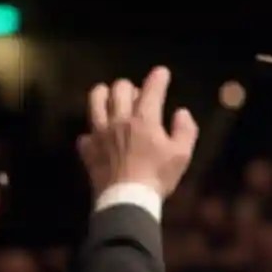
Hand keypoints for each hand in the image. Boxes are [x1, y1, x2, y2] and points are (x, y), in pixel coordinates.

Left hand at [78, 66, 197, 199]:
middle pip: (119, 89)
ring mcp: (100, 133)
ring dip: (102, 94)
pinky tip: (98, 136)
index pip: (151, 90)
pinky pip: (86, 134)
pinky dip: (92, 132)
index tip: (162, 72)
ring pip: (95, 102)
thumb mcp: (182, 155)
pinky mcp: (88, 149)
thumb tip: (182, 112)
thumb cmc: (158, 177)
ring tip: (107, 95)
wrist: (127, 199)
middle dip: (129, 86)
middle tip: (136, 92)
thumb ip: (185, 130)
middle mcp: (119, 120)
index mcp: (144, 120)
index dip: (158, 78)